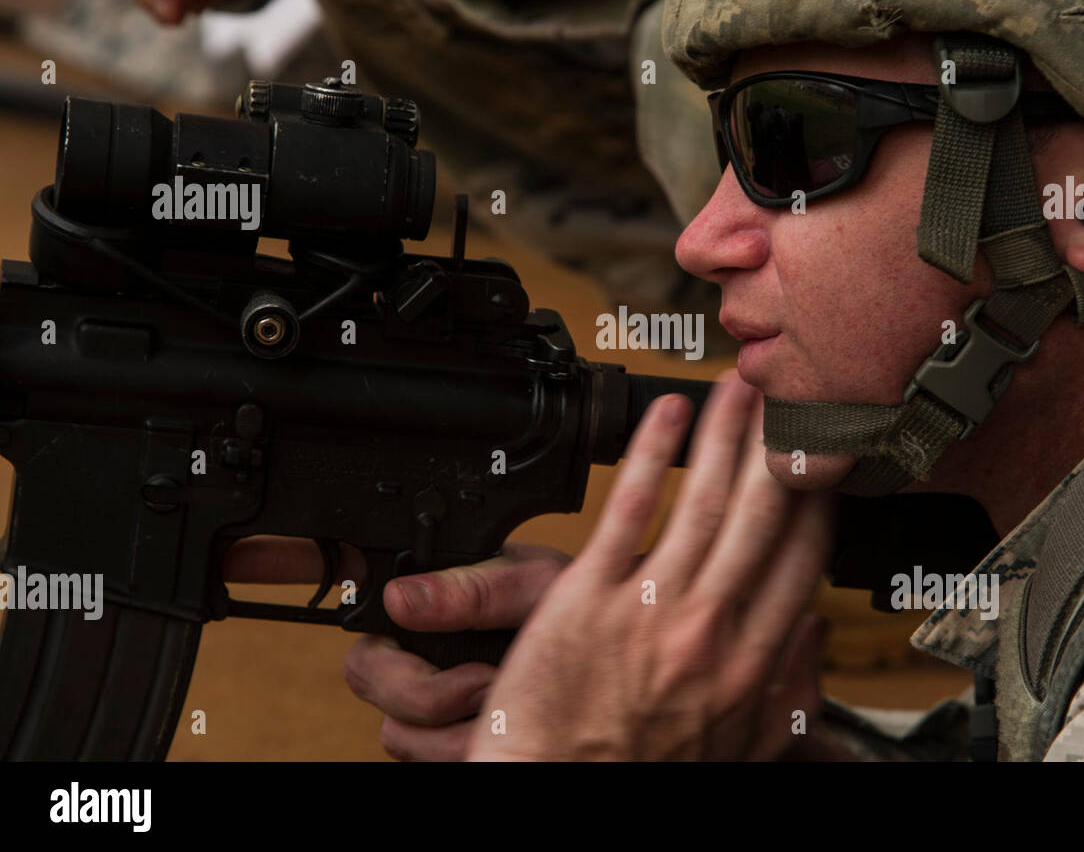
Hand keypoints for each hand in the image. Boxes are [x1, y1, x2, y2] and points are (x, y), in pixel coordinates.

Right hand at [224, 533, 569, 761]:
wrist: (623, 671)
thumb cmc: (593, 611)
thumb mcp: (541, 586)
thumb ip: (475, 586)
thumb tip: (401, 599)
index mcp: (433, 587)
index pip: (340, 566)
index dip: (282, 557)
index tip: (237, 553)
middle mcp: (418, 639)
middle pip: (360, 670)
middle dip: (417, 683)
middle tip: (481, 676)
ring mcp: (426, 692)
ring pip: (390, 723)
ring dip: (455, 718)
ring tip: (507, 693)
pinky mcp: (439, 740)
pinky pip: (418, 754)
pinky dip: (465, 745)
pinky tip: (504, 724)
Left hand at [465, 372, 832, 760]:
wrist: (553, 797)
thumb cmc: (637, 776)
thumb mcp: (736, 750)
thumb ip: (785, 693)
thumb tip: (815, 634)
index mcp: (749, 664)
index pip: (801, 560)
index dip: (816, 500)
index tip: (819, 461)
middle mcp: (708, 628)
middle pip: (760, 517)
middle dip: (779, 447)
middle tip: (790, 396)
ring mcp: (648, 608)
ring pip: (702, 502)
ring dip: (726, 435)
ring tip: (740, 387)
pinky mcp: (586, 597)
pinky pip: (626, 511)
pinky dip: (650, 455)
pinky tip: (669, 415)